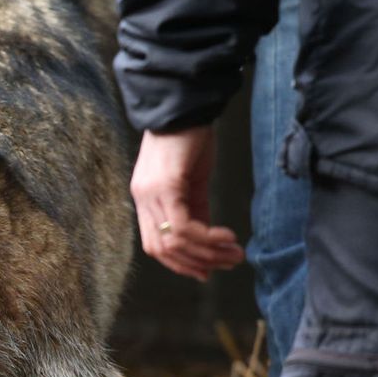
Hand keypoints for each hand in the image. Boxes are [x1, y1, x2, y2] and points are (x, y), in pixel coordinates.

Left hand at [131, 126, 244, 280]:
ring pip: (175, 242)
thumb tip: (206, 237)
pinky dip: (207, 237)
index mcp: (146, 199)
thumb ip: (195, 208)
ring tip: (234, 254)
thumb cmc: (189, 138)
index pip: (155, 246)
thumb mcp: (192, 179)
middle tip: (228, 264)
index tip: (208, 271)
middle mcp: (143, 199)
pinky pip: (183, 225)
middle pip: (162, 250)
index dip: (181, 264)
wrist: (185, 104)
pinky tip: (227, 237)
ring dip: (208, 254)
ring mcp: (151, 193)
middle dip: (197, 264)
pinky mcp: (166, 185)